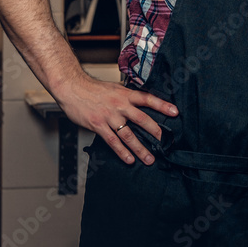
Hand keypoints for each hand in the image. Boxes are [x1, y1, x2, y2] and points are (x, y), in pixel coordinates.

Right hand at [54, 72, 177, 165]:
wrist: (72, 87)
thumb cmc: (92, 88)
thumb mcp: (114, 88)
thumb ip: (126, 97)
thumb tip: (139, 105)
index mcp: (125, 94)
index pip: (147, 99)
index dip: (162, 105)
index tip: (175, 112)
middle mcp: (119, 105)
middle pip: (141, 119)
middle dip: (155, 131)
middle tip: (165, 142)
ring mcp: (109, 116)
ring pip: (128, 134)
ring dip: (140, 148)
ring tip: (149, 159)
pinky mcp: (98, 125)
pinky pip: (112, 141)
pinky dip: (121, 151)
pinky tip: (129, 159)